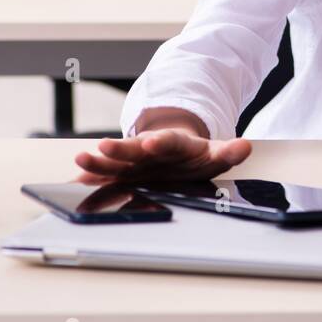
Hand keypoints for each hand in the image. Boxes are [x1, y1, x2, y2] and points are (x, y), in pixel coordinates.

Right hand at [75, 127, 251, 182]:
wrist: (178, 151)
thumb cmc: (196, 156)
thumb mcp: (216, 154)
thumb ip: (229, 151)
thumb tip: (245, 146)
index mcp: (175, 145)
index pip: (168, 142)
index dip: (160, 142)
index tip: (151, 142)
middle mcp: (150, 150)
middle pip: (134, 148)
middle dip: (119, 150)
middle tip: (102, 147)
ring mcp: (135, 161)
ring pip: (115, 159)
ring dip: (98, 161)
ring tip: (81, 159)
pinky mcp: (125, 171)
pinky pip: (105, 173)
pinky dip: (91, 177)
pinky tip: (76, 180)